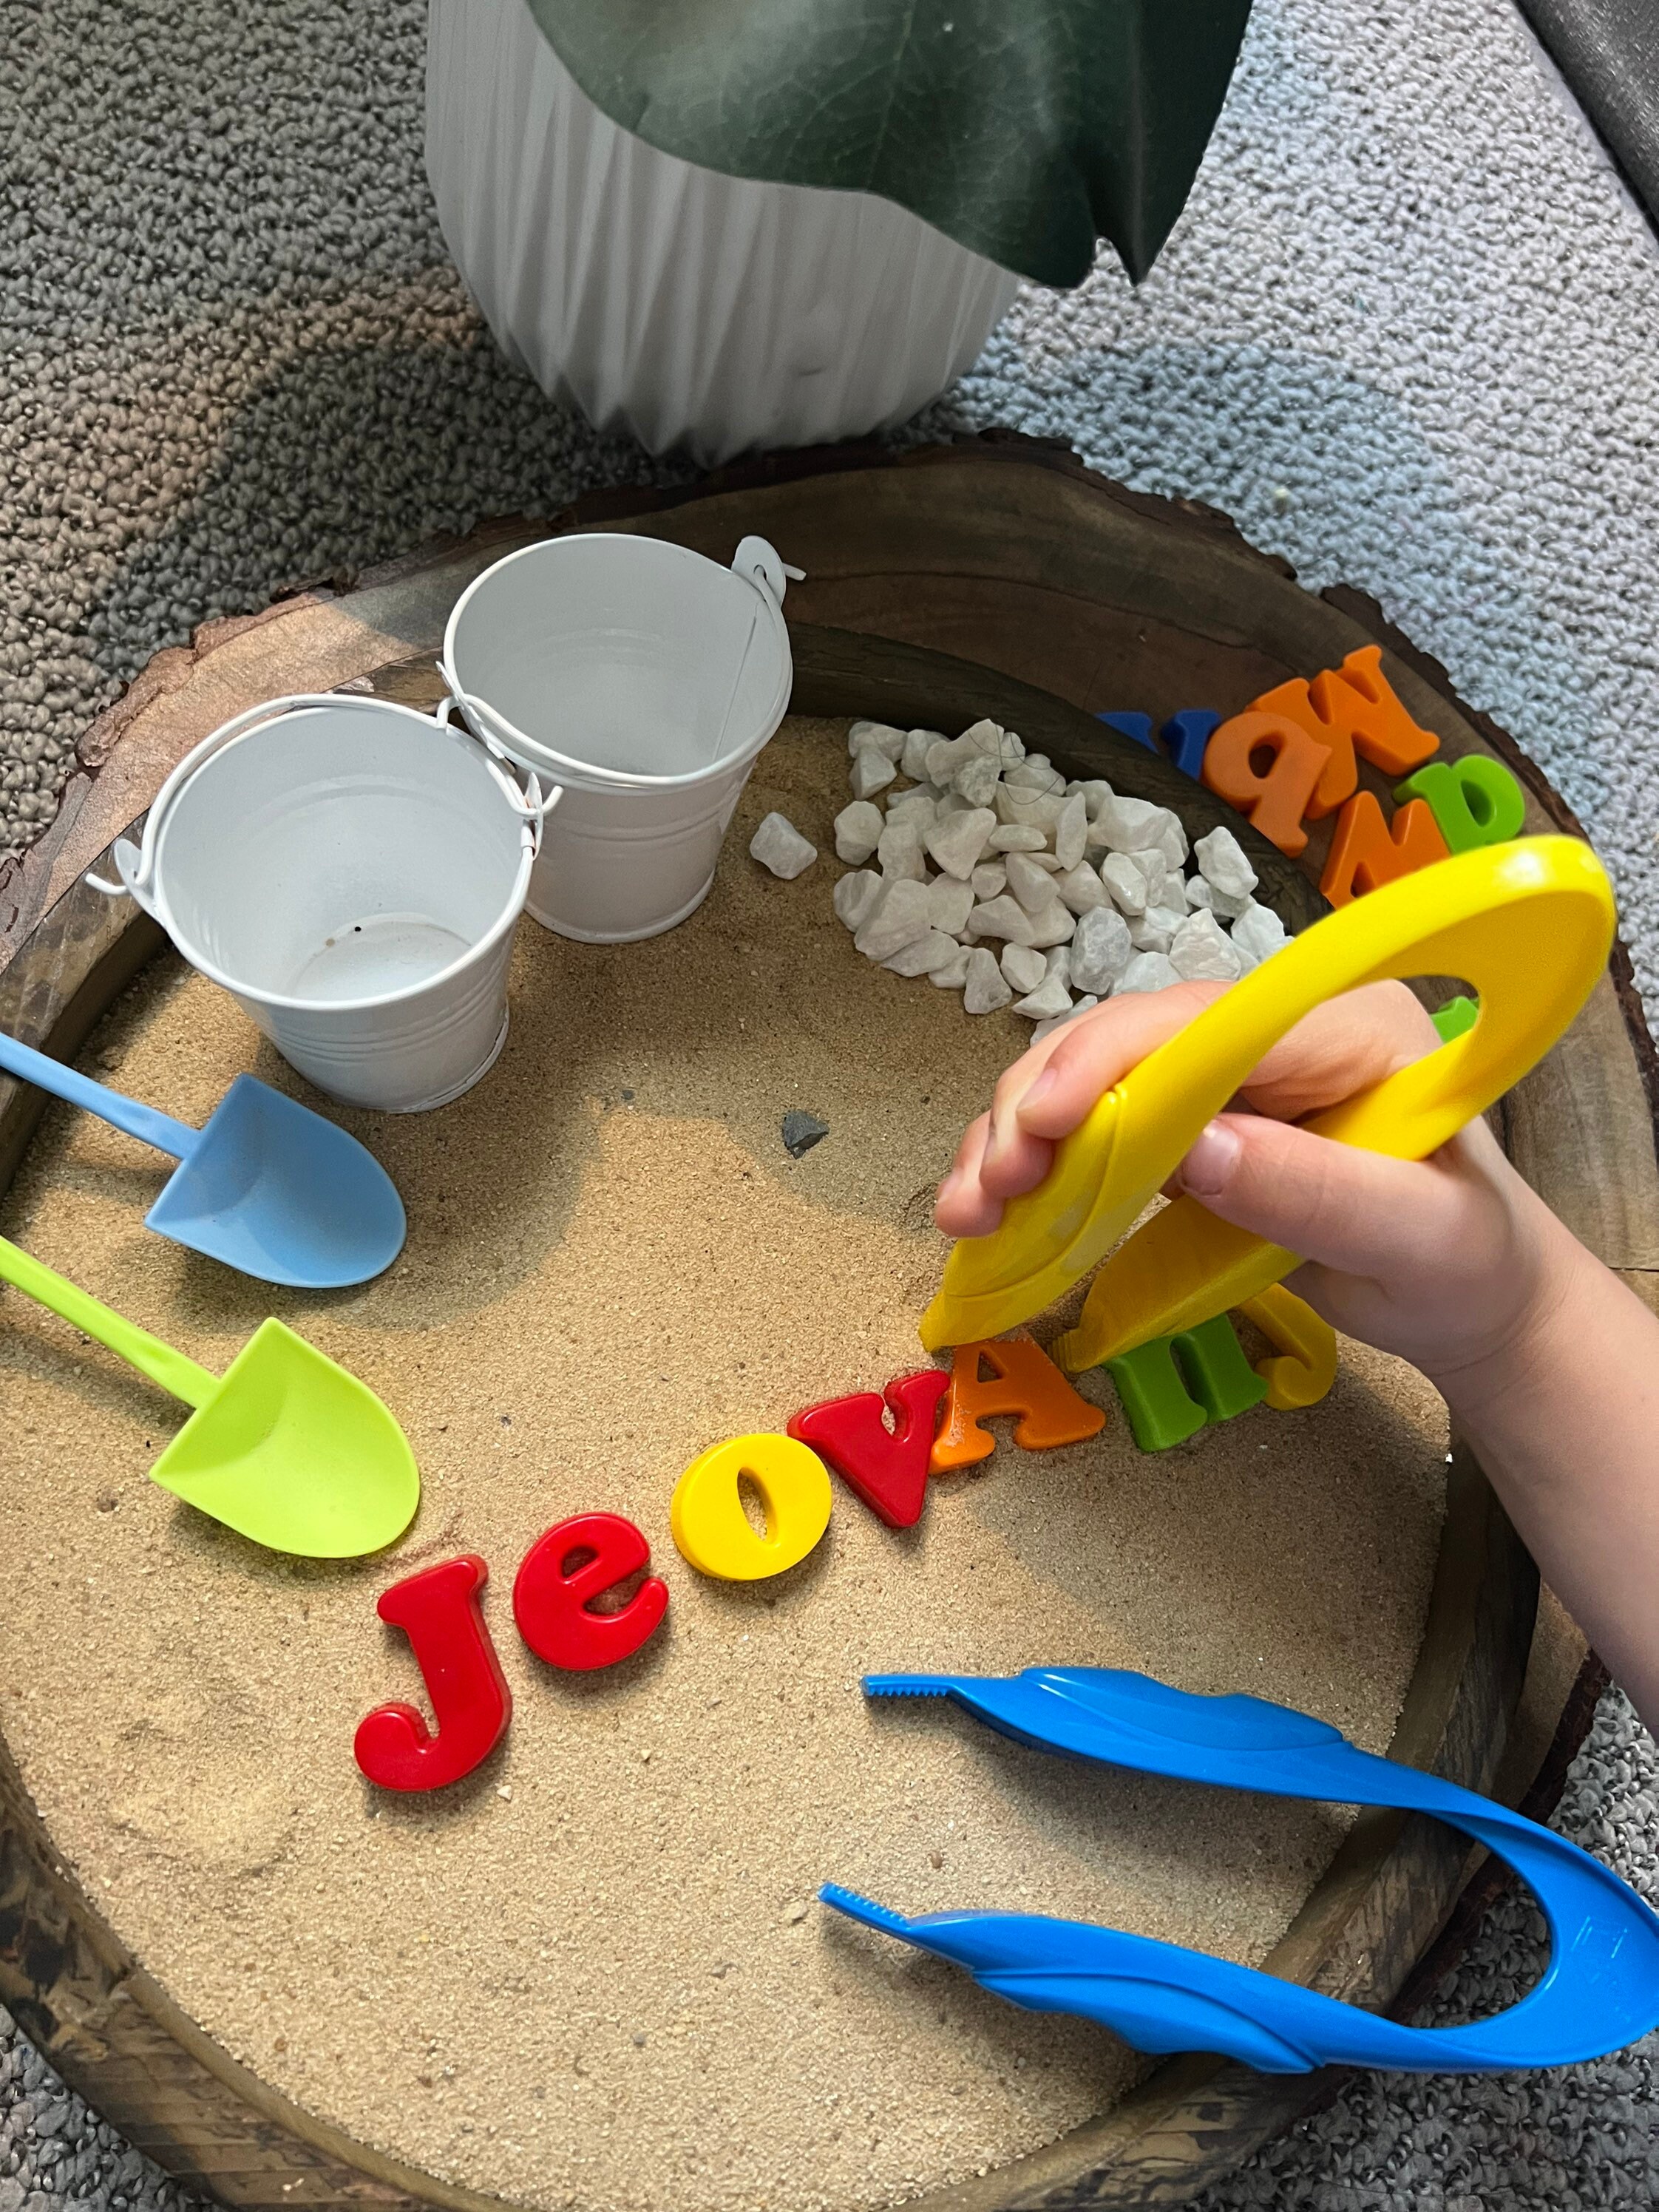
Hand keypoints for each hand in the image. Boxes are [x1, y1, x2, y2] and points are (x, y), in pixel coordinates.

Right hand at [935, 979, 1574, 1397]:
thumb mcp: (1416, 1237)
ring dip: (1016, 1136)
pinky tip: (991, 1208)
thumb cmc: (1463, 1264)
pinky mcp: (1187, 1119)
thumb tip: (1195, 1152)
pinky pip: (1093, 1125)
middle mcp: (1269, 1029)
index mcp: (1341, 1024)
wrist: (1470, 1294)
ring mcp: (1222, 1073)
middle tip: (988, 1190)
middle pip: (1127, 1040)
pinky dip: (1033, 1164)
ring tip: (968, 1210)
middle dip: (1041, 1106)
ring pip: (1091, 1079)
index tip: (1044, 1123)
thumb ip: (1314, 1190)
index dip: (1112, 1059)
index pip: (1205, 1020)